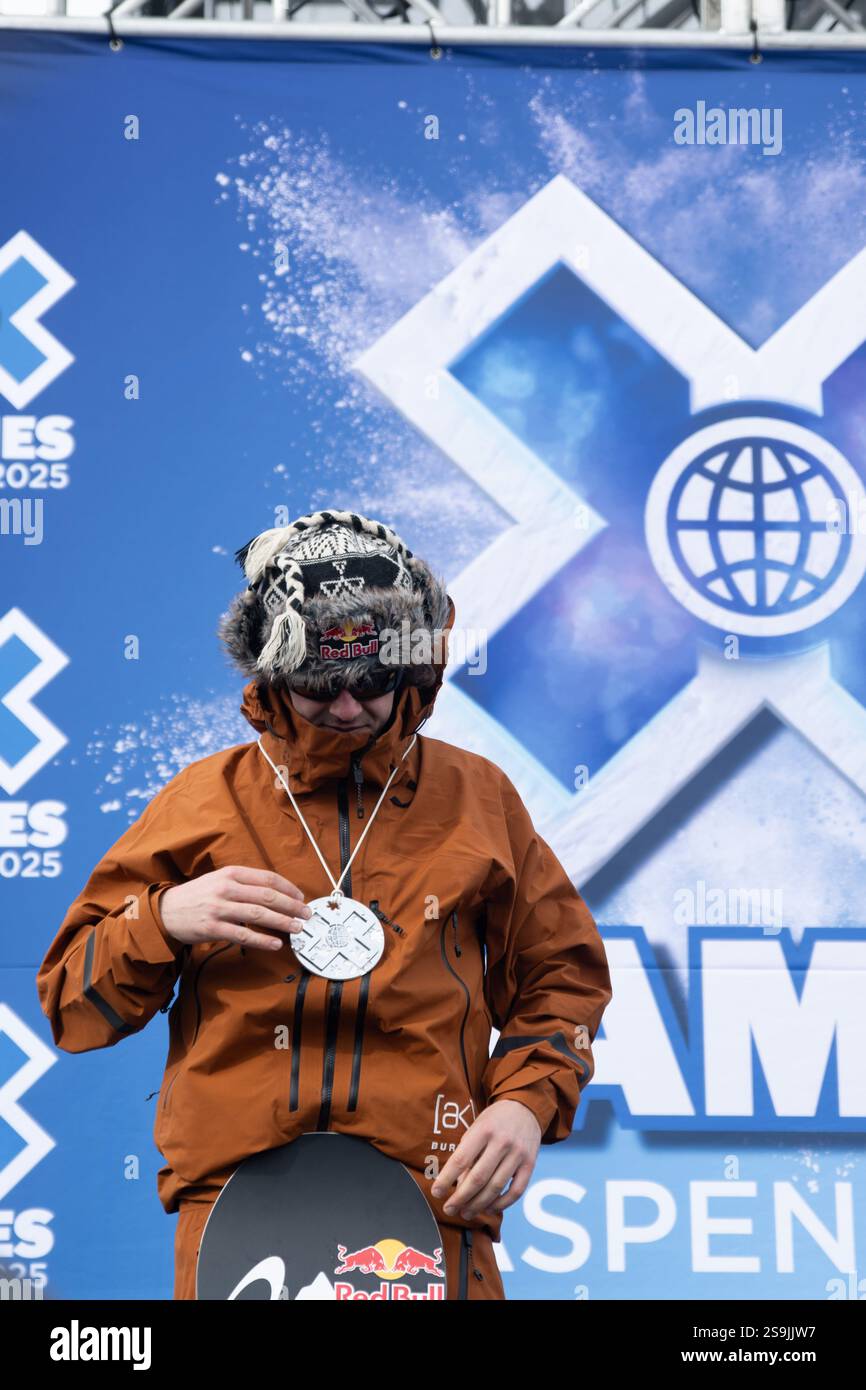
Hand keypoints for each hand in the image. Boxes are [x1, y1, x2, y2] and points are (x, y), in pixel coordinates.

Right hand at [159, 866, 312, 951]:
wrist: (166, 911)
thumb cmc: (198, 896)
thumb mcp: (219, 880)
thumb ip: (244, 884)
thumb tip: (276, 894)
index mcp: (231, 873)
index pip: (267, 878)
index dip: (288, 888)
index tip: (301, 897)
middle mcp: (226, 888)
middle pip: (268, 896)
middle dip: (292, 905)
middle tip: (306, 914)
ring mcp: (219, 908)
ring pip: (259, 915)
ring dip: (282, 922)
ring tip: (297, 928)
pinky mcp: (212, 928)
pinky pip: (243, 935)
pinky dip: (262, 940)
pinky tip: (275, 944)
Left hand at [429, 1098, 540, 1220]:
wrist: (524, 1107)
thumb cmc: (494, 1121)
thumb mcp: (476, 1128)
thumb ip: (467, 1154)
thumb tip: (458, 1186)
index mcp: (483, 1130)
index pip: (461, 1159)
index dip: (446, 1179)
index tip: (436, 1192)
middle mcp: (502, 1142)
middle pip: (478, 1178)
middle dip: (460, 1198)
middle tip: (449, 1209)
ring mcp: (518, 1154)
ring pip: (496, 1187)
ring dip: (478, 1205)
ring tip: (465, 1213)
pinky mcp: (530, 1164)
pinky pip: (516, 1191)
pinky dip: (502, 1204)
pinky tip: (489, 1208)